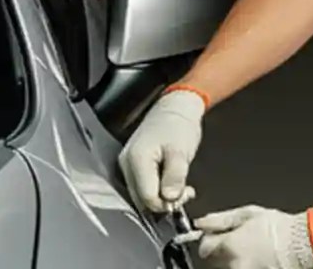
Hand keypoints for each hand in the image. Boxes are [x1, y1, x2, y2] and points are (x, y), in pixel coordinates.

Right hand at [117, 88, 205, 212]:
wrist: (175, 109)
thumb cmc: (179, 125)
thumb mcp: (181, 151)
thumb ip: (175, 176)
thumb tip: (170, 199)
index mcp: (136, 160)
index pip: (147, 198)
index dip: (166, 203)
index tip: (184, 196)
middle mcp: (126, 165)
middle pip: (142, 199)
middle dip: (165, 202)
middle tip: (186, 192)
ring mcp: (128, 166)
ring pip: (143, 195)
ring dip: (163, 197)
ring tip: (183, 187)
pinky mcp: (134, 166)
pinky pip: (144, 187)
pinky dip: (159, 190)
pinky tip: (173, 184)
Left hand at [194, 205, 312, 268]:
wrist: (302, 242)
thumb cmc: (278, 226)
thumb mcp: (247, 214)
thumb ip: (221, 220)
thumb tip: (200, 223)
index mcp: (230, 247)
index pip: (204, 249)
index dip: (209, 241)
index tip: (218, 238)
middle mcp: (234, 265)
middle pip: (214, 262)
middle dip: (221, 252)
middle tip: (239, 243)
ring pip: (227, 267)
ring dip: (233, 260)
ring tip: (251, 251)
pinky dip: (244, 264)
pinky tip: (257, 259)